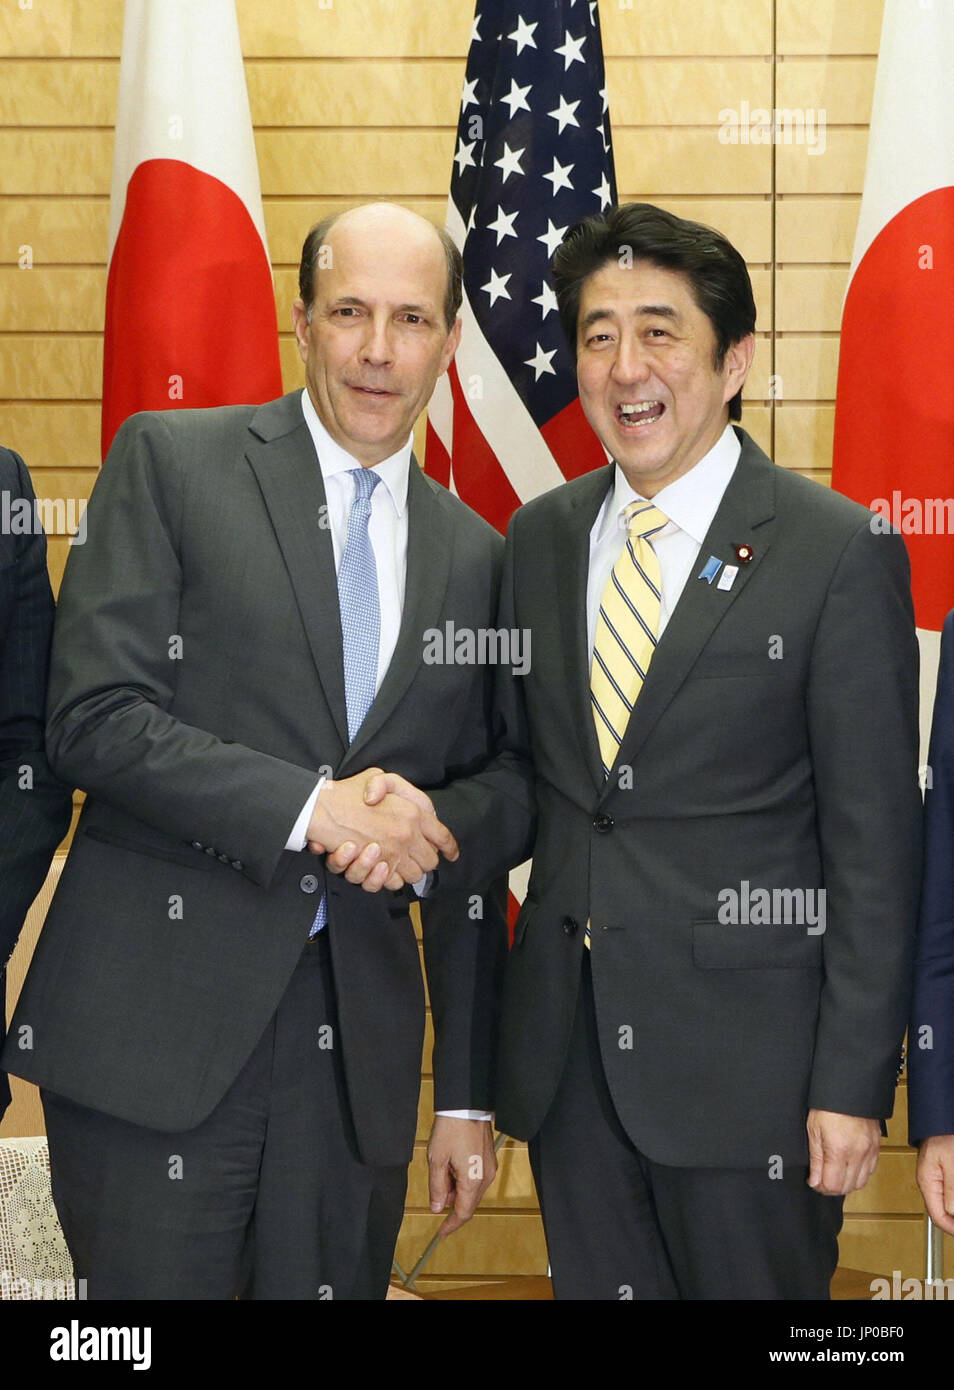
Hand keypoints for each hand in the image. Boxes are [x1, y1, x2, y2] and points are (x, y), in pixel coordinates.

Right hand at [306, 769, 457, 889]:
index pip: (442, 835)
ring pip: (412, 875)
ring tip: (393, 861)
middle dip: (423, 861)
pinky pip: (391, 883)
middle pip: (430, 861)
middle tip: (413, 856)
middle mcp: (407, 834)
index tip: (451, 854)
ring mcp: (392, 853)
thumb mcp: (377, 776)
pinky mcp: (375, 868)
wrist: (321, 810)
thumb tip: (412, 807)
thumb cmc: (347, 793)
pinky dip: (387, 879)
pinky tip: (381, 869)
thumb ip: (397, 787)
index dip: (449, 847)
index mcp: (413, 812)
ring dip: (405, 871)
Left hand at [427, 1116, 496, 1236]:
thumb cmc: (451, 1129)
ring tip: (443, 1172)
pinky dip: (465, 1180)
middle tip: (437, 1193)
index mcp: (473, 1181)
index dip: (452, 1225)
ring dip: (458, 1190)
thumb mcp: (437, 1160)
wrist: (466, 1105)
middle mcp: (486, 1177)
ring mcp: (490, 1167)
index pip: (463, 1213)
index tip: (441, 1232)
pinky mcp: (490, 1159)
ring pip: (473, 1190)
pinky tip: (453, 1167)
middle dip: (453, 1203)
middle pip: (469, 1202)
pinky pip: (477, 1178)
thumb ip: (437, 1187)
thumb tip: (437, 1208)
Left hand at [806, 1109, 880, 1194]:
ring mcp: (869, 1151)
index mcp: (839, 1150)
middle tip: (822, 1179)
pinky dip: (860, 1174)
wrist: (848, 1089)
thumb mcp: (814, 1130)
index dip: (821, 1188)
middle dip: (832, 1188)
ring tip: (835, 1174)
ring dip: (847, 1183)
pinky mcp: (876, 1147)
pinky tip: (849, 1167)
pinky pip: (871, 1170)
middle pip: (847, 1187)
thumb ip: (816, 1160)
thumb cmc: (828, 1106)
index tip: (814, 1182)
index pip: (833, 1185)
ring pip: (861, 1182)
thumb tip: (815, 1182)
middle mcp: (857, 1154)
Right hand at [916, 1135, 953, 1234]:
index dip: (951, 1229)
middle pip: (943, 1212)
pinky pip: (950, 1193)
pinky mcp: (945, 1174)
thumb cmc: (945, 1134)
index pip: (937, 1216)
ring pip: (948, 1204)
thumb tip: (952, 1213)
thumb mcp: (952, 1164)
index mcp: (927, 1181)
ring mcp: (938, 1179)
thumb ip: (952, 1190)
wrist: (942, 1118)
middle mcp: (930, 1182)